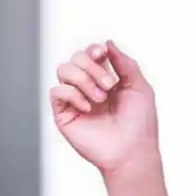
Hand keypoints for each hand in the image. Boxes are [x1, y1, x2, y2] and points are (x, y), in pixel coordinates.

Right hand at [49, 40, 159, 177]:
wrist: (131, 151)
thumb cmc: (139, 123)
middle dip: (92, 67)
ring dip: (83, 79)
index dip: (93, 49)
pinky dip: (72, 94)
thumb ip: (124, 63)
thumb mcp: (139, 86)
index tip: (102, 54)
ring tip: (100, 98)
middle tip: (109, 86)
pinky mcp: (63, 114)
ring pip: (63, 70)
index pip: (90, 54)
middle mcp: (87, 87)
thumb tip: (107, 43)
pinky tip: (88, 108)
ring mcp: (74, 100)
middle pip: (76, 58)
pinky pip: (56, 91)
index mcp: (104, 78)